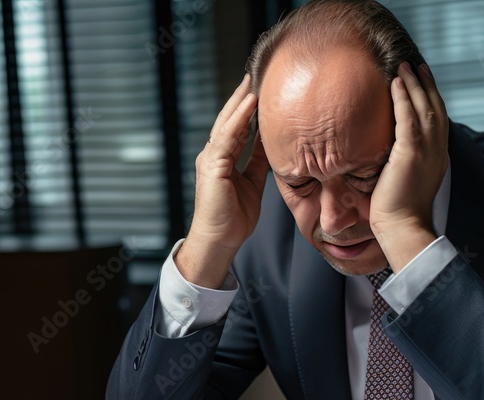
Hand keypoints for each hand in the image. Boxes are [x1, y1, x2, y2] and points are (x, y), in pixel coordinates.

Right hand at [178, 74, 269, 287]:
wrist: (220, 240)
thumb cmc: (235, 218)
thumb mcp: (254, 183)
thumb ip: (259, 162)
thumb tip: (272, 143)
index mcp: (222, 159)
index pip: (236, 127)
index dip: (247, 109)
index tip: (260, 91)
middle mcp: (213, 155)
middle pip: (229, 119)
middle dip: (242, 97)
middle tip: (254, 75)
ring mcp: (210, 159)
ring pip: (227, 123)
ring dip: (240, 102)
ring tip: (253, 82)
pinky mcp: (212, 166)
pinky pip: (227, 137)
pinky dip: (239, 119)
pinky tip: (250, 104)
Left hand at [369, 62, 449, 271]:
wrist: (403, 228)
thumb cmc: (399, 212)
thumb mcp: (405, 180)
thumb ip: (403, 162)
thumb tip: (388, 154)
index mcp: (438, 157)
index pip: (438, 120)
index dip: (431, 98)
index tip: (423, 81)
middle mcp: (437, 150)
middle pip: (436, 107)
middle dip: (426, 84)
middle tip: (416, 65)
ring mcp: (427, 151)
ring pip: (425, 107)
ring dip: (414, 84)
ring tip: (404, 66)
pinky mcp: (411, 153)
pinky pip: (409, 117)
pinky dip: (403, 97)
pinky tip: (396, 83)